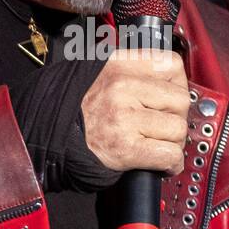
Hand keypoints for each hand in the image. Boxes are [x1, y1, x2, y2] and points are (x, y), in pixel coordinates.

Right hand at [81, 47, 190, 174]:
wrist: (49, 137)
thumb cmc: (76, 109)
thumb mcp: (99, 73)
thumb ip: (131, 71)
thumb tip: (168, 83)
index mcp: (118, 65)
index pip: (171, 65)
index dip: (178, 86)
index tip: (170, 100)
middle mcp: (122, 87)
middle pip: (179, 100)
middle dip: (177, 117)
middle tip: (163, 128)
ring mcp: (124, 117)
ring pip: (177, 128)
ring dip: (173, 143)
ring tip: (158, 145)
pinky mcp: (125, 147)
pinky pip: (169, 154)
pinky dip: (171, 163)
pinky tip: (162, 164)